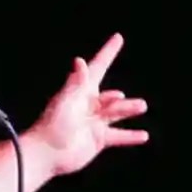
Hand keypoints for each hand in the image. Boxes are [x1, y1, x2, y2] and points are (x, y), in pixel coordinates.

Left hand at [26, 33, 148, 177]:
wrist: (48, 154)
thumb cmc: (53, 125)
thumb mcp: (66, 101)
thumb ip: (77, 83)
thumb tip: (80, 61)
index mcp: (81, 91)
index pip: (98, 67)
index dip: (108, 52)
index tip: (118, 38)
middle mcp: (89, 105)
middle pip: (110, 96)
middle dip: (120, 98)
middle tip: (130, 100)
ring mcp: (94, 122)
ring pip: (117, 113)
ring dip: (129, 109)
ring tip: (142, 106)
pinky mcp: (98, 139)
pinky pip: (118, 135)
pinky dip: (130, 136)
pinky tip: (144, 136)